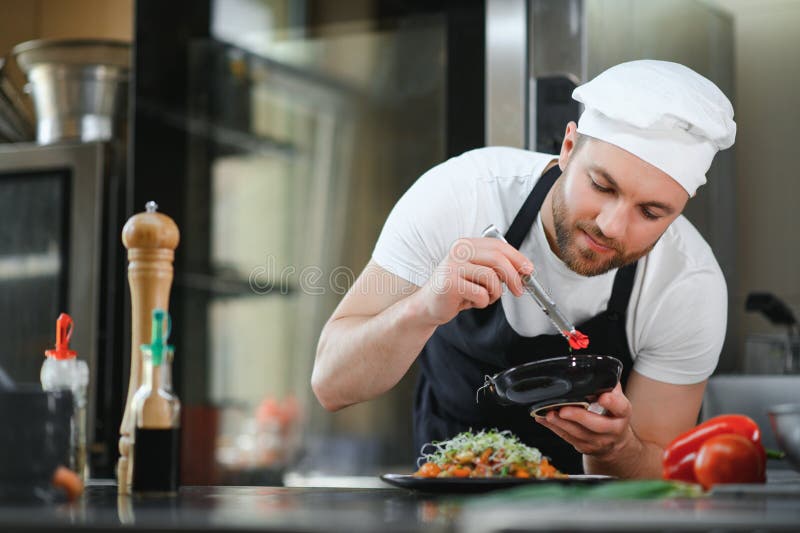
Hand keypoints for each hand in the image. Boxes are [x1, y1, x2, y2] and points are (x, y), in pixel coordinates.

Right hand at [415, 237, 533, 325]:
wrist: (428, 306)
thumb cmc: (455, 289)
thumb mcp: (476, 273)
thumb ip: (495, 267)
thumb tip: (523, 269)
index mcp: (466, 245)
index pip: (498, 246)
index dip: (517, 258)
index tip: (528, 270)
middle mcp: (458, 252)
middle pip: (498, 259)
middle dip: (513, 276)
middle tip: (519, 290)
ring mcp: (453, 267)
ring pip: (491, 278)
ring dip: (495, 293)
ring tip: (485, 297)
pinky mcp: (451, 284)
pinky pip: (481, 295)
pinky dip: (482, 303)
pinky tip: (470, 302)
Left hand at [535, 383, 635, 459]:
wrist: (616, 443)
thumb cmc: (613, 416)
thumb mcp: (617, 400)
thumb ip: (608, 384)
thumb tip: (595, 366)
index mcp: (622, 414)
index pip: (621, 408)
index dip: (612, 403)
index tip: (602, 397)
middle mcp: (612, 430)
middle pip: (597, 425)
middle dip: (578, 416)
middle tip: (563, 410)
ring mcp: (598, 441)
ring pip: (578, 433)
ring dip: (561, 423)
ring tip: (549, 413)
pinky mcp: (584, 447)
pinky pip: (567, 437)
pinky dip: (553, 428)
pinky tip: (544, 418)